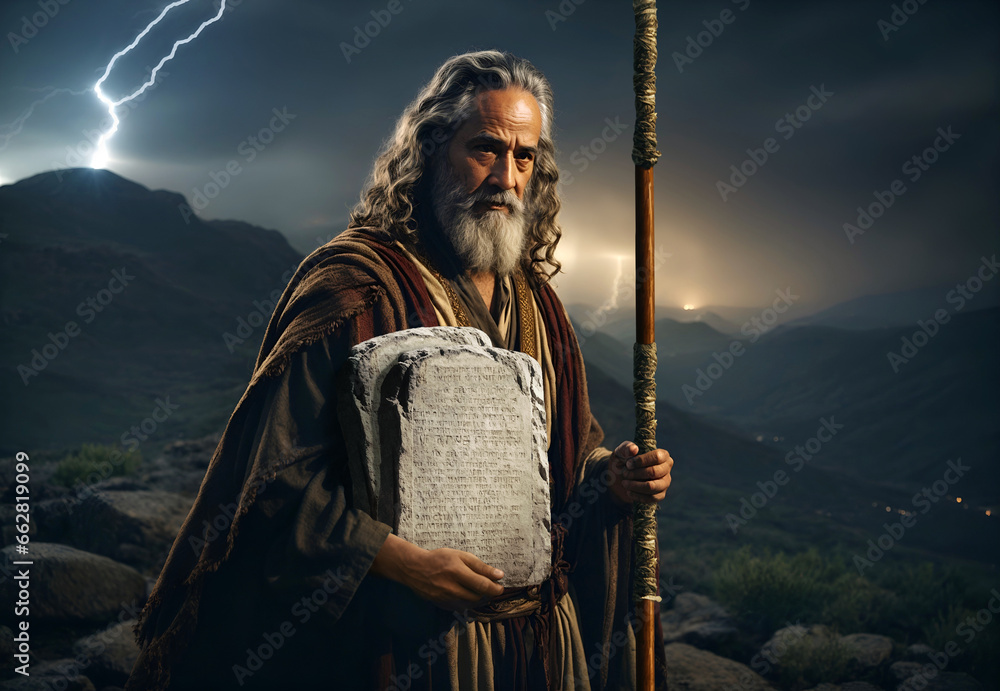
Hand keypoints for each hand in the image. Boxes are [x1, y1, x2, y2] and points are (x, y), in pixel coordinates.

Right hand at [371, 534, 504, 609]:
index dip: (495, 589)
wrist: (415, 569)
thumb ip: (480, 566)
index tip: (501, 587)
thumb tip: (499, 576)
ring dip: (477, 597)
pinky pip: (461, 606)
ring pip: (470, 603)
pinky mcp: (442, 605)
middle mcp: (452, 588)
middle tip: (488, 585)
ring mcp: (446, 599)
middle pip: (478, 597)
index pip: (482, 585)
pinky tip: (463, 592)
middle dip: (486, 593)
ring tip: (475, 587)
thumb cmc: (440, 559)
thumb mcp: (461, 556)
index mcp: (457, 572)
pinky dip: (466, 601)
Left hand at [608, 441, 672, 505]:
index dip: (641, 461)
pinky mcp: (660, 495)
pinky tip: (629, 492)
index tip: (628, 464)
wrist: (619, 477)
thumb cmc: (623, 461)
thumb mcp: (621, 452)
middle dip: (636, 474)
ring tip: (625, 483)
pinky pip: (652, 498)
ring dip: (636, 486)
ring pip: (653, 486)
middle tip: (625, 474)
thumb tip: (634, 449)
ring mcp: (665, 482)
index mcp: (662, 454)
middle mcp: (666, 468)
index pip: (657, 457)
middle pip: (654, 472)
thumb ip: (626, 448)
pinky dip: (638, 496)